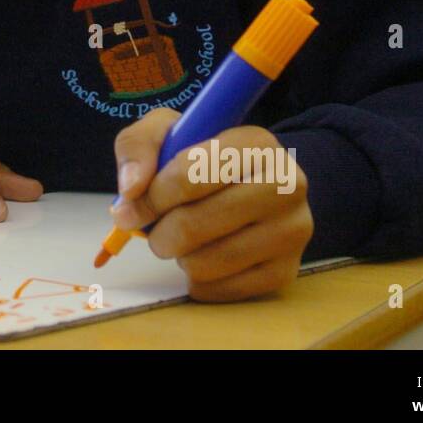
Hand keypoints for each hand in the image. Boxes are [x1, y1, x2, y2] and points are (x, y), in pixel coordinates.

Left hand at [111, 108, 312, 301]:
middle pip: (196, 223)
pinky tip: (204, 257)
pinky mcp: (285, 271)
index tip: (130, 205)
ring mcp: (292, 231)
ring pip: (208, 262)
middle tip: (154, 230)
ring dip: (180, 255)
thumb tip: (130, 188)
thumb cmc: (201, 157)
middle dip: (160, 232)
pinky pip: (222, 290)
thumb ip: (137, 148)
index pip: (192, 174)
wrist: (250, 185)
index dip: (152, 195)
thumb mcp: (166, 133)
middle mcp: (288, 184)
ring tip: (184, 240)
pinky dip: (198, 280)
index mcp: (257, 143)